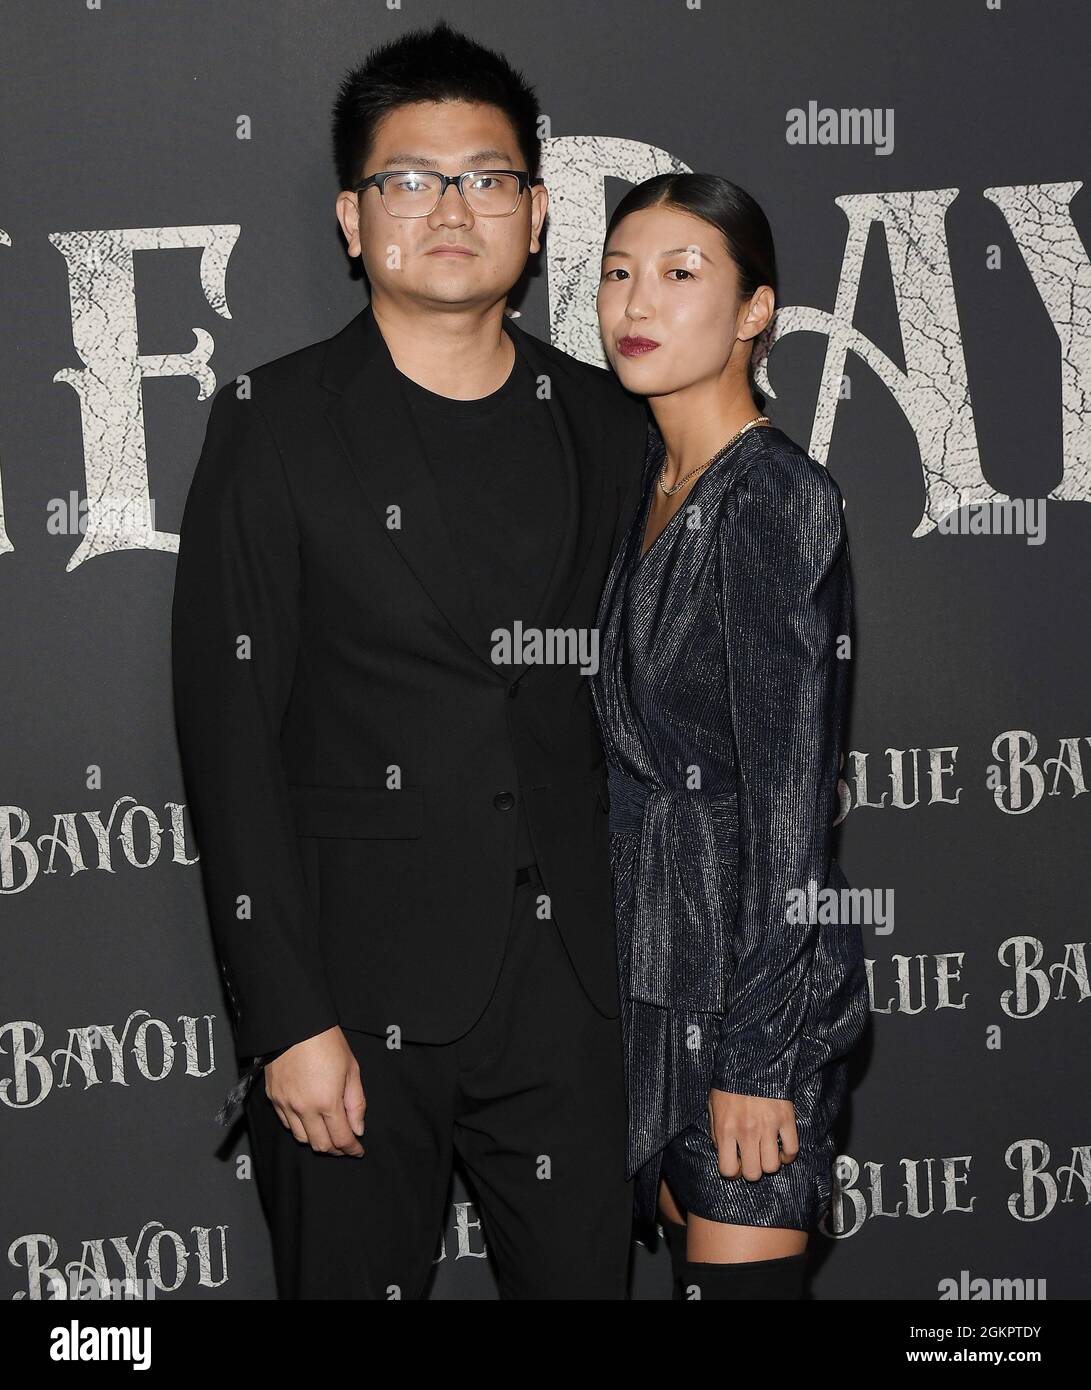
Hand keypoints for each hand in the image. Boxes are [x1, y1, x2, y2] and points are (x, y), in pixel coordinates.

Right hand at [264, 1025, 365, 1155]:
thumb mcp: (352, 1069)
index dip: (351, 1149)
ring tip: (327, 1132)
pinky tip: (308, 1119)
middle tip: (345, 1143)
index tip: (357, 1150)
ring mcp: (285, 1104)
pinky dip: (299, 1127)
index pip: (341, 1139)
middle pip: (320, 1144)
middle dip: (335, 1148)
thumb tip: (358, 1128)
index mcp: (327, 1102)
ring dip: (316, 1140)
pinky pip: (285, 1123)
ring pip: (301, 1138)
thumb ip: (356, 1103)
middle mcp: (304, 1108)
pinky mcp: (273, 1097)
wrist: (295, 1023)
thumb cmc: (326, 1041)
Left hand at [708, 1087, 798, 1180]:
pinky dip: (788, 1154)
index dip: (733, 1171)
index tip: (736, 1164)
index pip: (729, 1170)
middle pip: (753, 1173)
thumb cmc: (729, 1082)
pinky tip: (782, 1148)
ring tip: (767, 1152)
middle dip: (752, 1170)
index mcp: (726, 1129)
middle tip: (753, 1159)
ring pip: (772, 1166)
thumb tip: (722, 1150)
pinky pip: (792, 1150)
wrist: (751, 1059)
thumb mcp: (713, 1106)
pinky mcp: (786, 1119)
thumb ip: (716, 1131)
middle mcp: (747, 1132)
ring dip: (770, 1163)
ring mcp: (768, 1127)